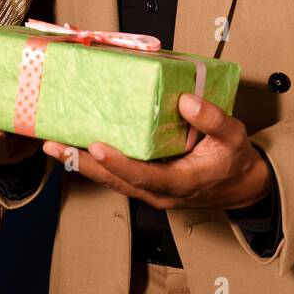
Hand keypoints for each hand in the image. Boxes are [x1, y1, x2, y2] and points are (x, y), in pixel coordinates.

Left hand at [40, 93, 272, 210]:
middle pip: (116, 181)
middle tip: (54, 144)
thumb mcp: (233, 137)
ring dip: (80, 164)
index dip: (119, 164)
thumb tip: (186, 100)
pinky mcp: (145, 185)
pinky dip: (93, 164)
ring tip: (52, 144)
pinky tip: (74, 147)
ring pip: (111, 181)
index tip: (96, 147)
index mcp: (181, 182)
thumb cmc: (234, 160)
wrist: (240, 187)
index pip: (144, 177)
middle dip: (82, 164)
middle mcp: (160, 193)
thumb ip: (212, 119)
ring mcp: (150, 192)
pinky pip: (115, 177)